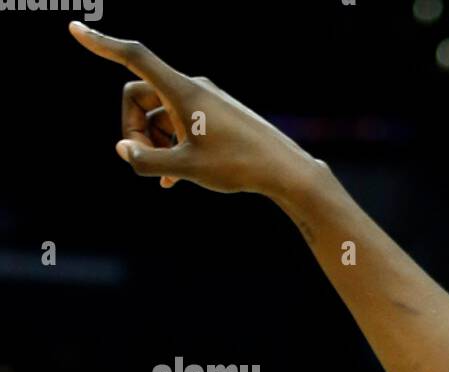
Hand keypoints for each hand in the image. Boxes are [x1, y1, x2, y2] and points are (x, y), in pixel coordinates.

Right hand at [68, 21, 320, 197]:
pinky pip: (180, 123)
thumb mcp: (187, 169)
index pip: (133, 58)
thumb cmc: (239, 167)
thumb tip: (123, 149)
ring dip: (155, 142)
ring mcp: (205, 101)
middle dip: (134, 129)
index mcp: (181, 91)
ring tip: (168, 176)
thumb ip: (147, 161)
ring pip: (160, 114)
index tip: (75, 29)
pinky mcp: (216, 115)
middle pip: (139, 97)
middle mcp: (192, 88)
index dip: (101, 44)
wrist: (286, 170)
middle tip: (146, 164)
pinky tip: (175, 178)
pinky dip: (172, 145)